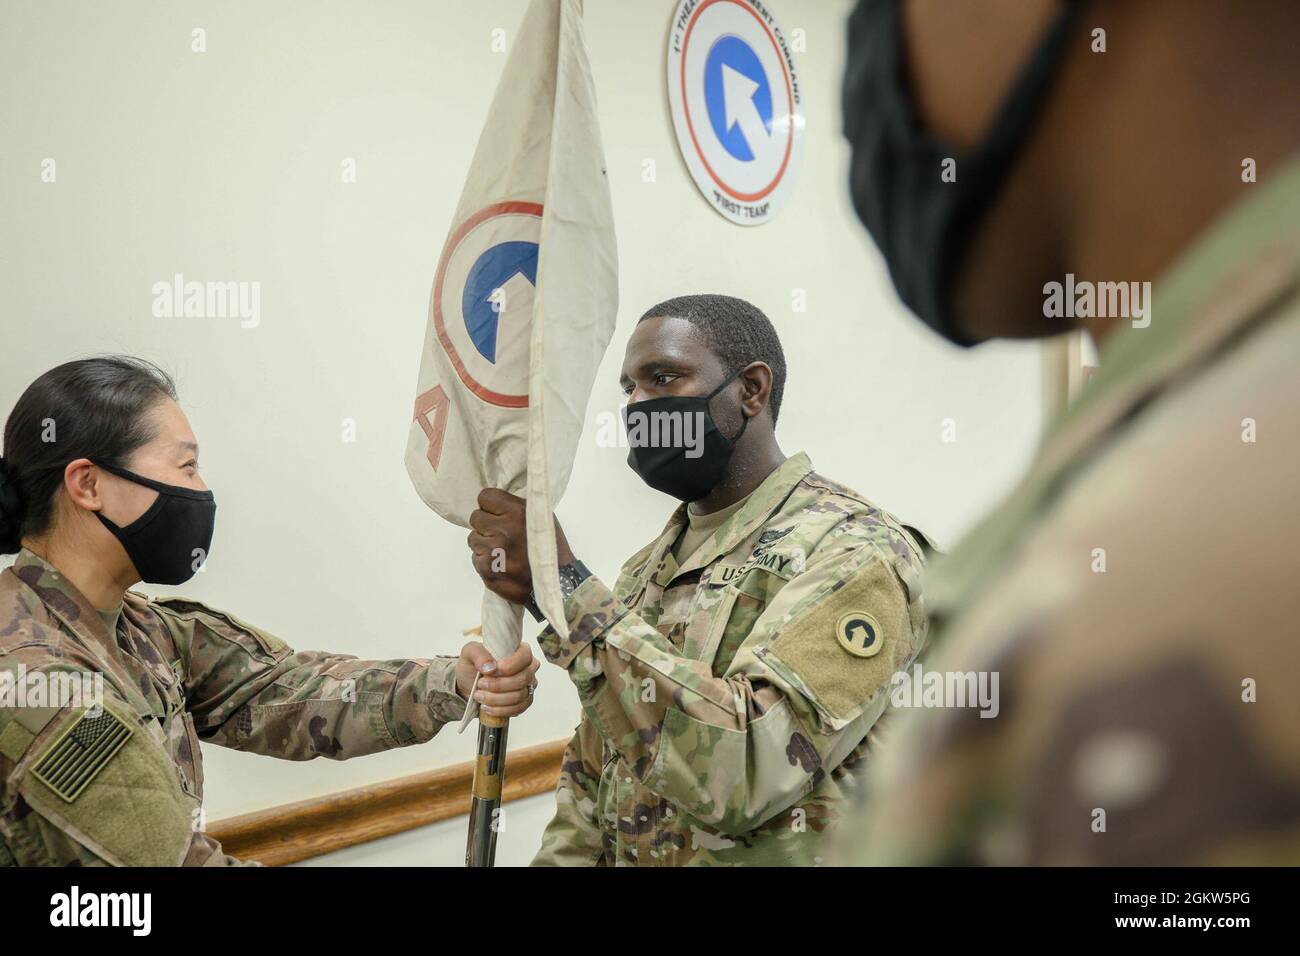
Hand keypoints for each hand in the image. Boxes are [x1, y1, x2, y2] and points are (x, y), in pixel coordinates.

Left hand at [455, 641, 540, 717]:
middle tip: (481, 684)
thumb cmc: (473, 665)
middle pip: (522, 679)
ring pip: (519, 696)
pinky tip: (487, 707)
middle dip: (498, 685)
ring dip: (496, 698)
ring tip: (480, 696)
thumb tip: (490, 666)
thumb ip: (479, 654)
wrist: (469, 683)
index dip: (510, 665)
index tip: (492, 671)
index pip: (525, 656)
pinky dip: (500, 710)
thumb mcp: (470, 653)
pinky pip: (518, 709)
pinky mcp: (524, 701)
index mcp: (519, 650)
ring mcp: (528, 685)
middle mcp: (528, 668)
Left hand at [467, 488, 574, 604]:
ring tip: (503, 551)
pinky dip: (485, 561)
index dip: (490, 506)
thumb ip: (516, 507)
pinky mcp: (486, 569)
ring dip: (484, 543)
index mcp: (517, 512)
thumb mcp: (541, 516)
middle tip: (500, 534)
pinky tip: (501, 564)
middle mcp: (503, 529)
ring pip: (473, 538)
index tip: (497, 513)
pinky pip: (475, 557)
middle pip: (476, 517)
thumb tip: (495, 502)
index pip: (485, 497)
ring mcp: (492, 550)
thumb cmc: (550, 548)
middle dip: (486, 525)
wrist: (558, 583)